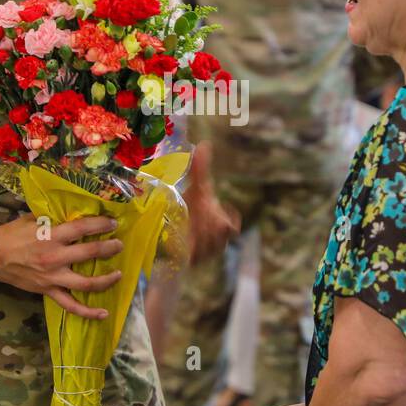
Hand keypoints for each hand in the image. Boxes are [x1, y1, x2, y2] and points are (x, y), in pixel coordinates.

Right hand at [0, 213, 123, 320]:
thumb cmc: (12, 234)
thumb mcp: (32, 219)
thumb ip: (53, 218)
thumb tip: (74, 212)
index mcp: (51, 236)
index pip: (82, 228)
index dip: (100, 225)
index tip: (112, 223)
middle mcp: (55, 257)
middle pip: (90, 253)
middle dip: (109, 248)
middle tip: (119, 245)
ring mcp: (53, 277)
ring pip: (86, 283)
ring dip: (106, 280)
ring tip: (118, 274)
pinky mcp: (48, 291)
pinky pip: (70, 305)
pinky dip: (87, 312)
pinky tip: (102, 314)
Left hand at [184, 142, 239, 264]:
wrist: (172, 230)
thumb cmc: (190, 209)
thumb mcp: (196, 189)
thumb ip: (200, 170)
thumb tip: (204, 144)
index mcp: (221, 226)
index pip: (232, 230)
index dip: (229, 221)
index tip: (219, 207)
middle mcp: (215, 242)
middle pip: (219, 238)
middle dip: (210, 226)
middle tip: (200, 214)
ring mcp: (203, 254)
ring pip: (207, 249)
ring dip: (199, 237)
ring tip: (188, 226)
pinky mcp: (190, 262)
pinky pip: (193, 259)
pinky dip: (189, 250)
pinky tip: (181, 240)